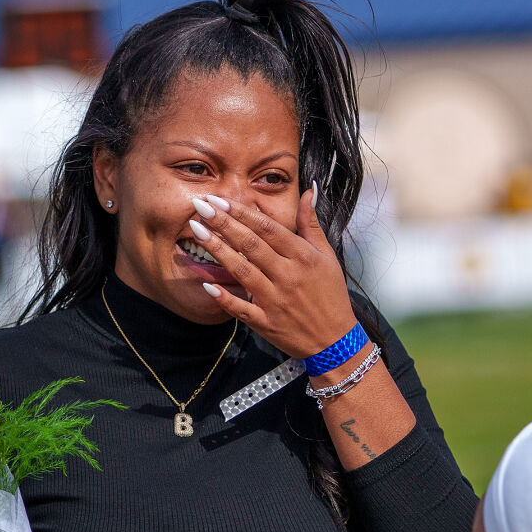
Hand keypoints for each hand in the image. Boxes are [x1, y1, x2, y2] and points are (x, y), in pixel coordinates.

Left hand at [189, 186, 357, 359]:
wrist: (335, 341)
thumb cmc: (331, 295)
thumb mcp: (327, 256)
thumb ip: (311, 223)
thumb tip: (308, 190)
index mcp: (303, 257)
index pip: (267, 228)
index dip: (242, 212)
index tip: (220, 200)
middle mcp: (288, 276)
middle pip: (251, 245)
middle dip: (223, 224)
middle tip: (200, 207)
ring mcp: (276, 301)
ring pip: (242, 271)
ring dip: (217, 250)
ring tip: (196, 232)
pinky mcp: (266, 323)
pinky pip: (241, 309)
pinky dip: (224, 297)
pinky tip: (207, 283)